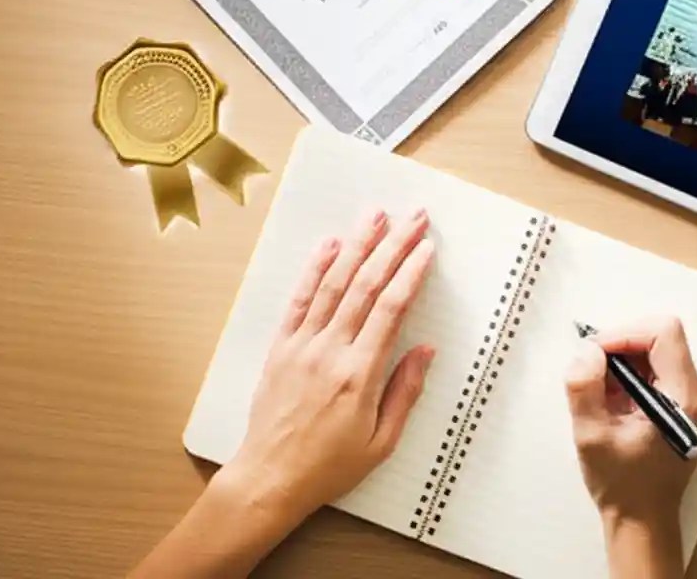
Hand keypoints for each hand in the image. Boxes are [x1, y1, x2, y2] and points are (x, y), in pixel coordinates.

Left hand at [220, 208, 437, 527]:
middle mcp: (329, 351)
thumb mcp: (381, 442)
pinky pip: (299, 300)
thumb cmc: (328, 468)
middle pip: (366, 285)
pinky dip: (315, 269)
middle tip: (412, 219)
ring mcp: (302, 346)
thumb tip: (425, 351)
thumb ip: (405, 392)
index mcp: (359, 375)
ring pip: (333, 283)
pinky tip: (329, 245)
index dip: (411, 274)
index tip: (426, 249)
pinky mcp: (281, 347)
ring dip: (356, 245)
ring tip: (374, 216)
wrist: (269, 478)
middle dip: (393, 247)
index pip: (391, 309)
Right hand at [564, 317, 696, 526]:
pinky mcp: (689, 405)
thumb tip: (587, 350)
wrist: (643, 519)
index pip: (664, 333)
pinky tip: (614, 402)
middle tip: (591, 372)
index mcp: (685, 399)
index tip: (596, 353)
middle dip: (621, 348)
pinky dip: (633, 376)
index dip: (625, 334)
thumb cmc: (622, 484)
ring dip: (625, 363)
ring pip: (659, 352)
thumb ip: (584, 387)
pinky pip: (661, 370)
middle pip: (662, 340)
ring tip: (601, 393)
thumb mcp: (591, 436)